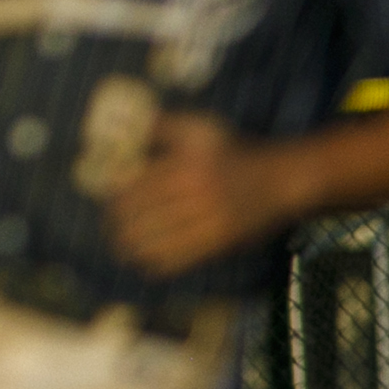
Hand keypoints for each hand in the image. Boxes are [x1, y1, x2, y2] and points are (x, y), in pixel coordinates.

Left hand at [107, 112, 297, 277]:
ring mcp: (208, 219)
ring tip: (121, 249)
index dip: (115, 201)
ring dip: (133, 248)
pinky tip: (145, 263)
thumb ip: (165, 126)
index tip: (107, 207)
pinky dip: (158, 264)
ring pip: (157, 240)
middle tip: (109, 231)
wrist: (282, 180)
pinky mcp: (220, 242)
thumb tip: (132, 124)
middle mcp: (195, 192)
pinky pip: (180, 259)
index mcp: (186, 164)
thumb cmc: (237, 152)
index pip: (136, 187)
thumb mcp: (202, 129)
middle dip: (118, 227)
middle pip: (142, 216)